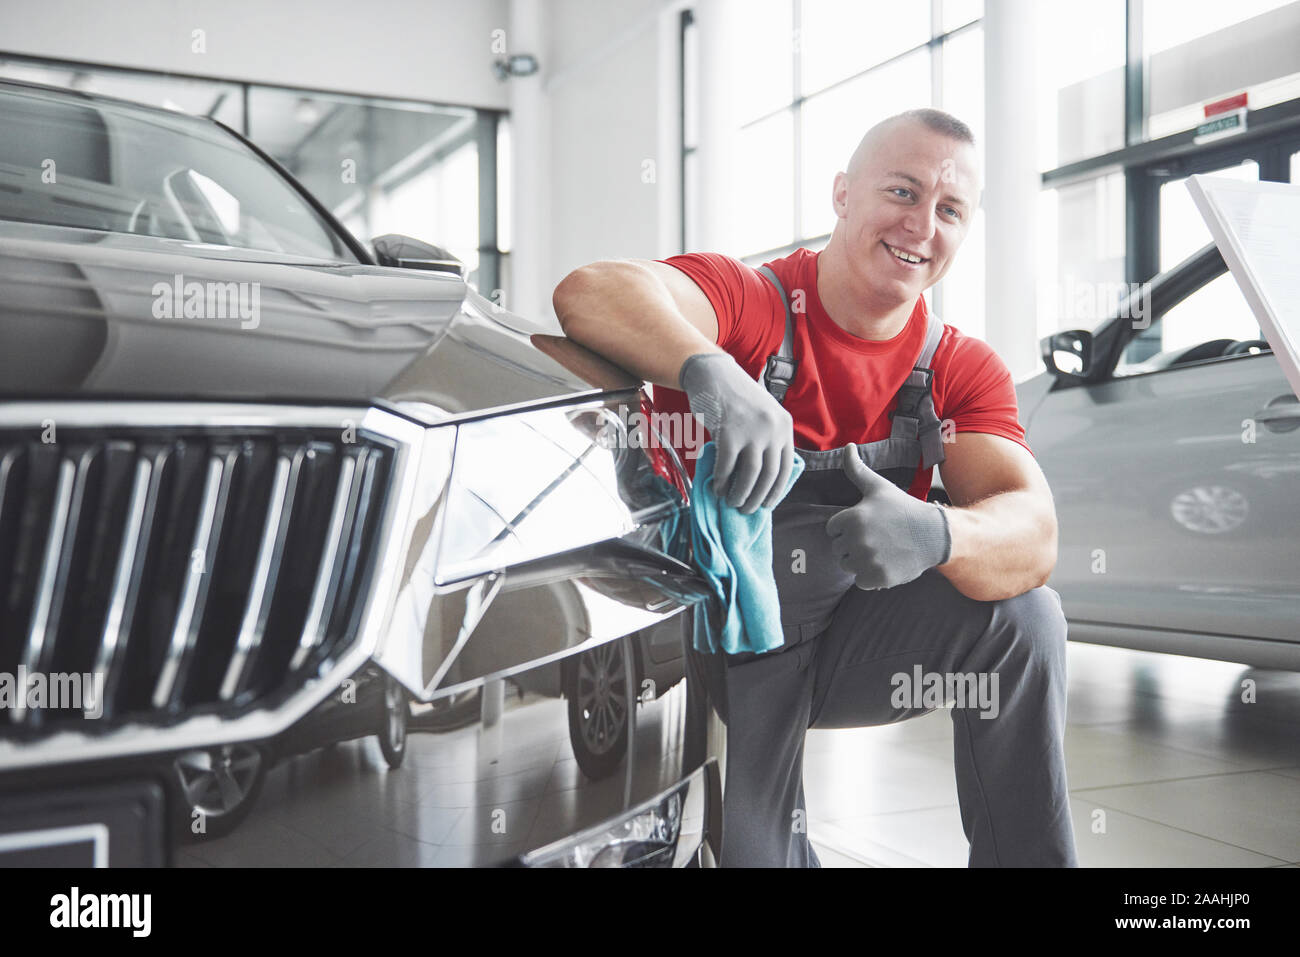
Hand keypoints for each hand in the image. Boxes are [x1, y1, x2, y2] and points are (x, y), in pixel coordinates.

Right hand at [679, 352, 794, 512]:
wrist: (713, 374)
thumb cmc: (735, 397)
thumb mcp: (762, 415)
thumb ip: (767, 440)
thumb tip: (761, 480)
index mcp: (784, 426)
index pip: (785, 467)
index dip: (775, 491)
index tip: (766, 504)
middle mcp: (772, 428)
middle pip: (769, 475)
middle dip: (757, 498)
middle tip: (746, 510)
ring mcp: (751, 430)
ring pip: (750, 475)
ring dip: (740, 494)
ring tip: (732, 503)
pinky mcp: (729, 433)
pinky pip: (726, 466)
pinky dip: (721, 482)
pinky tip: (716, 488)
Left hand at [825, 444, 951, 590]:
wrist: (934, 534)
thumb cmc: (903, 509)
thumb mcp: (878, 487)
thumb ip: (857, 469)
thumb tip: (847, 447)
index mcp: (851, 518)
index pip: (832, 529)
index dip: (848, 527)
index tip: (867, 524)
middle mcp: (856, 540)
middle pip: (838, 549)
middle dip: (853, 545)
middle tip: (877, 537)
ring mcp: (867, 560)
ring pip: (848, 565)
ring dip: (860, 561)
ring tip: (882, 549)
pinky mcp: (877, 577)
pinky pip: (860, 581)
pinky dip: (871, 576)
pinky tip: (887, 562)